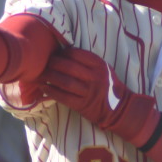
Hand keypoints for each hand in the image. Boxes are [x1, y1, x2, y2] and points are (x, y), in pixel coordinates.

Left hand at [39, 47, 157, 144]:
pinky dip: (51, 91)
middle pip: (68, 66)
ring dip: (49, 77)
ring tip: (41, 75)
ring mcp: (89, 92)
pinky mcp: (82, 105)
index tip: (55, 54)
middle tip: (45, 63)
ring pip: (64, 81)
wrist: (119, 108)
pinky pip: (63, 97)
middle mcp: (95, 77)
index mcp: (99, 65)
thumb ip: (87, 61)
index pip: (76, 54)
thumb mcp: (104, 68)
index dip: (62, 53)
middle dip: (53, 63)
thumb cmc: (108, 85)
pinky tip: (44, 87)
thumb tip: (64, 53)